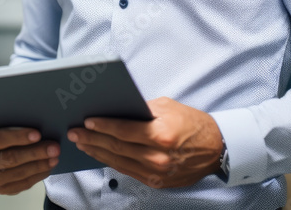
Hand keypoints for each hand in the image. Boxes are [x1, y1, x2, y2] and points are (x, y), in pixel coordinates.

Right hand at [0, 122, 59, 194]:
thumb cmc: (1, 130)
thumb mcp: (1, 122)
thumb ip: (12, 121)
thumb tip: (38, 119)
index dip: (19, 137)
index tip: (38, 134)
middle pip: (10, 158)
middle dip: (36, 152)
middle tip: (54, 147)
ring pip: (18, 173)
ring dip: (40, 165)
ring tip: (54, 157)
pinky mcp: (0, 189)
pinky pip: (22, 184)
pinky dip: (37, 175)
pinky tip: (47, 167)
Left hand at [67, 96, 222, 188]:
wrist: (216, 149)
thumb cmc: (192, 123)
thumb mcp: (167, 107)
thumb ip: (141, 109)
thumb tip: (115, 109)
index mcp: (161, 135)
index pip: (123, 131)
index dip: (102, 126)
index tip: (85, 122)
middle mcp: (158, 157)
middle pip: (117, 148)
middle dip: (92, 139)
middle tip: (74, 133)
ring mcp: (157, 173)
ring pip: (119, 162)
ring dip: (97, 153)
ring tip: (82, 144)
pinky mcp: (157, 182)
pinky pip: (128, 171)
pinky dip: (112, 162)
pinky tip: (100, 154)